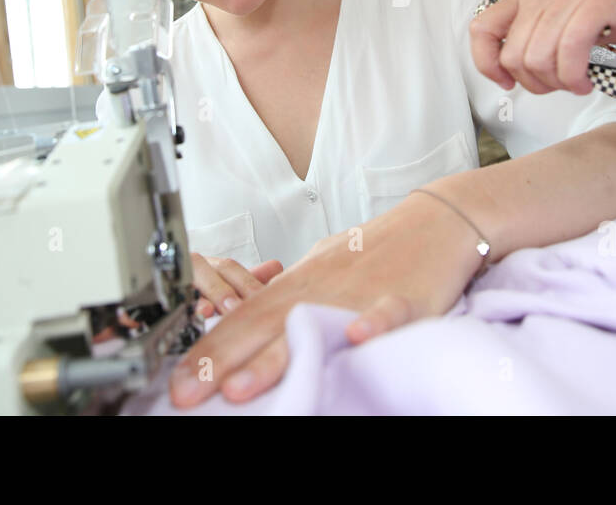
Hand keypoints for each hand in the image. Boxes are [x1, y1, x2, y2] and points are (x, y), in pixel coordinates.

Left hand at [168, 193, 481, 406]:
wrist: (435, 222)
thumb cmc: (377, 249)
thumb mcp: (321, 269)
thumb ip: (285, 297)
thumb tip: (244, 318)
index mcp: (299, 284)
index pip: (243, 316)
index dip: (209, 349)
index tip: (181, 380)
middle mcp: (321, 288)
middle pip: (264, 324)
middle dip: (223, 361)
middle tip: (190, 392)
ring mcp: (361, 292)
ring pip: (314, 323)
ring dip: (277, 354)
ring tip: (244, 385)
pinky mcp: (405, 297)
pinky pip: (387, 310)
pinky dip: (373, 323)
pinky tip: (357, 337)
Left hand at [468, 0, 615, 95]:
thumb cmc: (612, 19)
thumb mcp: (562, 29)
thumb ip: (534, 44)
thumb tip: (507, 75)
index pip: (481, 29)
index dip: (487, 64)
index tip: (508, 83)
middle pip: (514, 56)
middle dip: (535, 83)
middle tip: (560, 85)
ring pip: (539, 57)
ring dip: (558, 83)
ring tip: (577, 82)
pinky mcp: (597, 3)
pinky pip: (570, 50)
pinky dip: (575, 76)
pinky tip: (586, 81)